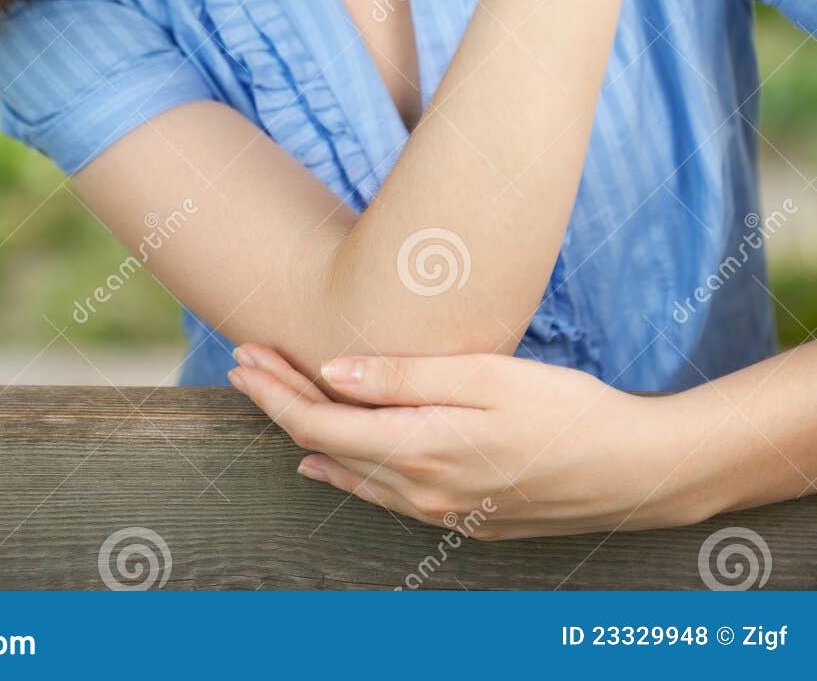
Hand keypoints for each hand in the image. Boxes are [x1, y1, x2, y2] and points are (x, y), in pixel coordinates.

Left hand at [229, 343, 714, 538]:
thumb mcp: (485, 376)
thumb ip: (405, 377)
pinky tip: (325, 460)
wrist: (631, 471)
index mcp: (421, 448)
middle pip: (326, 445)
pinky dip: (343, 470)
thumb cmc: (564, 409)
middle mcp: (421, 489)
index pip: (322, 420)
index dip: (276, 388)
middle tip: (240, 364)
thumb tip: (331, 372)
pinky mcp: (463, 516)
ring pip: (350, 473)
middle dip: (276, 402)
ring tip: (269, 398)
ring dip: (304, 432)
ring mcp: (442, 510)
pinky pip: (381, 494)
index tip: (245, 353)